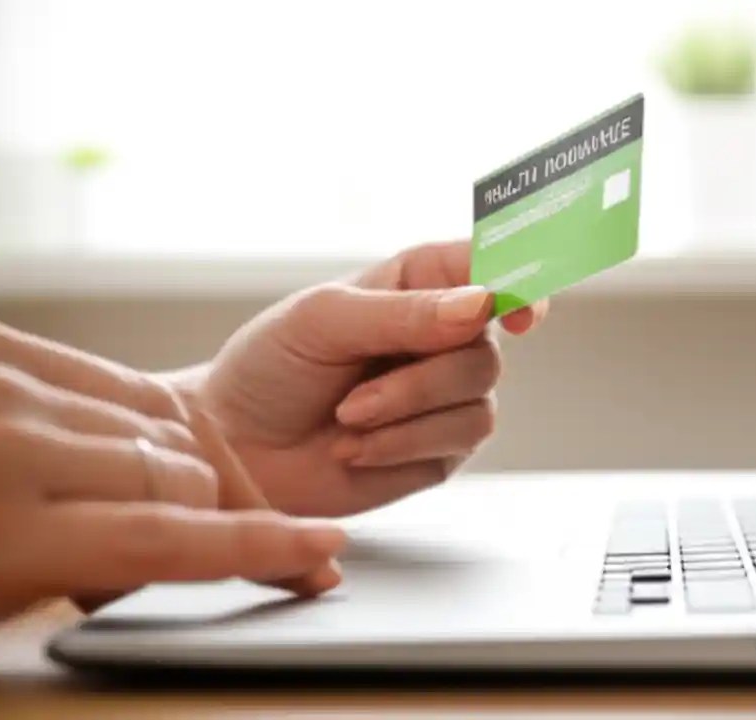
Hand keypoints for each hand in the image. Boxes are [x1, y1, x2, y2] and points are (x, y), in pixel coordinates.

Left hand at [0, 322, 346, 623]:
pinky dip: (156, 416)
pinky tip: (168, 442)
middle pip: (180, 474)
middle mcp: (9, 441)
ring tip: (196, 504)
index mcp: (3, 527)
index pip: (165, 540)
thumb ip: (82, 577)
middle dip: (217, 515)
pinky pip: (117, 379)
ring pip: (164, 420)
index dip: (256, 548)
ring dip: (193, 465)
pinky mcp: (0, 347)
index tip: (318, 557)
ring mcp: (8, 383)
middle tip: (221, 554)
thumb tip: (153, 570)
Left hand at [187, 240, 548, 516]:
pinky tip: (354, 449)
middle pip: (488, 347)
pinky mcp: (441, 449)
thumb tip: (481, 304)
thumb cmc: (269, 369)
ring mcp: (446, 397)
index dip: (519, 283)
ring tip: (348, 420)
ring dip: (405, 413)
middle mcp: (443, 336)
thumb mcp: (324, 321)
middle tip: (355, 395)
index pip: (489, 267)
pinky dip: (401, 446)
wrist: (235, 449)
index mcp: (420, 284)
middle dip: (422, 378)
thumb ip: (405, 312)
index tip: (521, 312)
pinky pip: (458, 443)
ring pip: (480, 399)